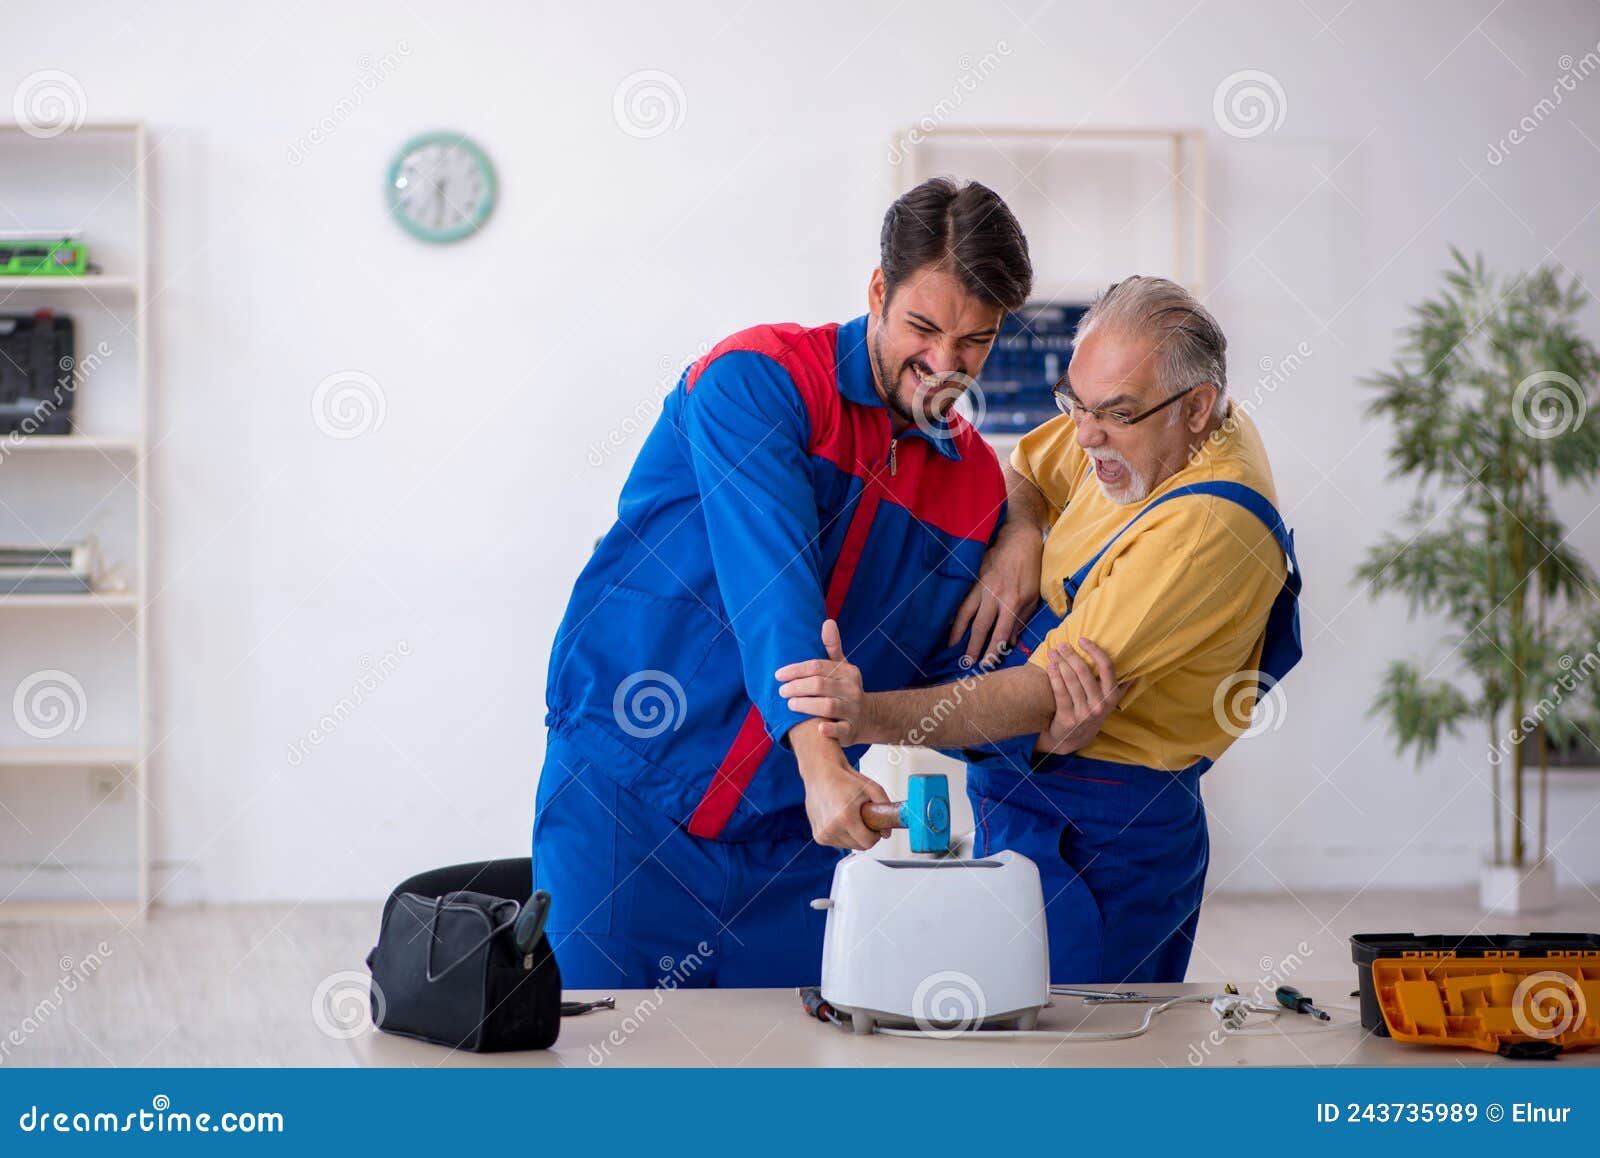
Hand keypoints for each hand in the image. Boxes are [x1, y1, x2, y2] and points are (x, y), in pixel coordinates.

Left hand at [775, 619, 872, 745]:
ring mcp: (853, 710)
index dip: (796, 670)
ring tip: (790, 705)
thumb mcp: (841, 668)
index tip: (778, 675)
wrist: (868, 717)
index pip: (818, 666)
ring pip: (828, 705)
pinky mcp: (852, 730)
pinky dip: (831, 729)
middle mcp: (852, 689)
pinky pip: (842, 730)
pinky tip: (819, 728)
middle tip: (782, 691)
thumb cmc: (845, 689)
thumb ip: (832, 647)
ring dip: (806, 705)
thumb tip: (828, 622)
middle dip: (798, 687)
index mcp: (847, 672)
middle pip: (820, 685)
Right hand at [790, 719, 890, 848]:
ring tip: (849, 816)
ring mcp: (823, 833)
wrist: (821, 773)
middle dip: (865, 835)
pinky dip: (842, 834)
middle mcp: (831, 828)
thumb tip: (887, 833)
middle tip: (862, 818)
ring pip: (848, 846)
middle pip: (859, 846)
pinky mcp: (818, 836)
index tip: (874, 826)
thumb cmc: (844, 779)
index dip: (875, 835)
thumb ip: (885, 808)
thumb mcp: (872, 788)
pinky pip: (837, 843)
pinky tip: (840, 820)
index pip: (868, 843)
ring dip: (853, 835)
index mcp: (845, 818)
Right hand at [951, 525, 1042, 667]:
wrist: (1018, 540)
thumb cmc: (1030, 569)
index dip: (992, 651)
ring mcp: (981, 586)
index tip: (986, 665)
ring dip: (957, 632)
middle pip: (980, 627)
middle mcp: (994, 597)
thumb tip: (1010, 641)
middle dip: (972, 647)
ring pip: (965, 613)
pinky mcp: (972, 578)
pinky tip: (948, 624)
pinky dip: (953, 613)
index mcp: (1012, 603)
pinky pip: (961, 599)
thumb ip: (1021, 620)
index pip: (1000, 633)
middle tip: (965, 664)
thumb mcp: (1033, 596)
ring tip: (951, 647)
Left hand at [1035, 637, 1131, 755]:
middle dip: (1071, 655)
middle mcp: (1100, 705)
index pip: (1107, 668)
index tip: (1083, 640)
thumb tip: (1137, 672)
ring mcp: (1084, 712)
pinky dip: (1054, 676)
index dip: (1095, 651)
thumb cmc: (1091, 712)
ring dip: (1060, 663)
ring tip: (1053, 652)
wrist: (1073, 738)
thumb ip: (1120, 688)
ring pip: (1071, 681)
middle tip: (1062, 645)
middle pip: (1084, 673)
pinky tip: (1050, 666)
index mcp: (1111, 697)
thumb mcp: (1109, 703)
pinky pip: (1060, 692)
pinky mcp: (1068, 718)